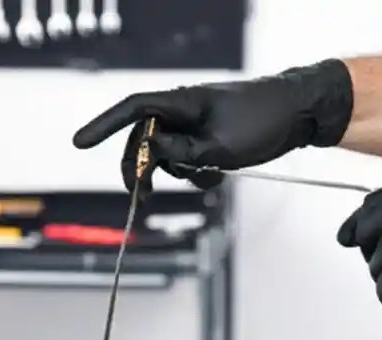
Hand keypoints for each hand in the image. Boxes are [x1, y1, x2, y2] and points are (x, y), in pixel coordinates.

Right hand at [72, 59, 353, 193]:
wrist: (301, 113)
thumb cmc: (262, 122)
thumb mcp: (215, 147)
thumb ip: (176, 153)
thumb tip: (149, 153)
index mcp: (181, 103)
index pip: (132, 110)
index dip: (102, 126)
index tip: (79, 143)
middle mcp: (184, 109)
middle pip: (144, 138)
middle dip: (142, 167)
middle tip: (141, 195)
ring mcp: (196, 121)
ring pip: (167, 152)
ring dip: (179, 172)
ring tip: (209, 178)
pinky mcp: (209, 133)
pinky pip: (188, 155)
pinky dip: (197, 170)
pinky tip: (218, 175)